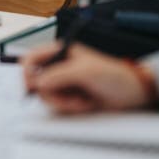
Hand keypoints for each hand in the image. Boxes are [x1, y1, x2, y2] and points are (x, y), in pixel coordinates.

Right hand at [21, 42, 154, 113]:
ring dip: (64, 101)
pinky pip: (57, 105)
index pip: (31, 58)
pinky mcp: (69, 96)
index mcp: (60, 52)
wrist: (132, 94)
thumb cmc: (114, 75)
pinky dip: (70, 107)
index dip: (26, 72)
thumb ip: (59, 75)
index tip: (29, 86)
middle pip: (36, 81)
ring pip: (46, 95)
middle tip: (68, 96)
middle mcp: (59, 66)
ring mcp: (63, 82)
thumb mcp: (85, 72)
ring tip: (82, 99)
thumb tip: (38, 82)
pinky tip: (85, 103)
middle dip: (52, 92)